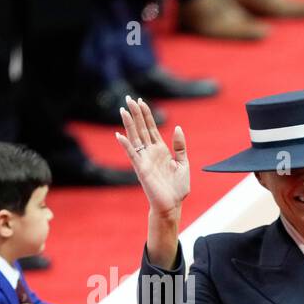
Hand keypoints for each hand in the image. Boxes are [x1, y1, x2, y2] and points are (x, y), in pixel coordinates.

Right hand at [115, 95, 188, 218]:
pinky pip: (132, 154)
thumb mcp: (184, 164)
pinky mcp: (141, 169)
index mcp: (161, 150)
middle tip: (129, 98)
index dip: (146, 115)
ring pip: (135, 138)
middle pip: (141, 129)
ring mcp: (144, 160)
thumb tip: (178, 128)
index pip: (151, 128)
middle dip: (136, 114)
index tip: (141, 101)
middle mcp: (150, 152)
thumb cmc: (177, 188)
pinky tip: (119, 135)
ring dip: (128, 124)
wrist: (172, 205)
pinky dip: (126, 145)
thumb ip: (180, 147)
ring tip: (123, 110)